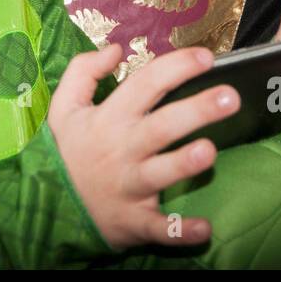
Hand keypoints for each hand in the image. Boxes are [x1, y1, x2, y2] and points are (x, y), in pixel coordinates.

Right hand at [47, 43, 238, 250]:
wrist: (50, 207)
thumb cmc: (69, 152)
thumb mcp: (64, 107)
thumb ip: (83, 71)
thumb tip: (116, 49)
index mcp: (110, 118)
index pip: (146, 84)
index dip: (176, 67)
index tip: (207, 56)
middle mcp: (122, 149)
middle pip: (162, 125)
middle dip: (196, 110)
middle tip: (230, 96)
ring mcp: (129, 186)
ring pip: (160, 173)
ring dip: (184, 163)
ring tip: (209, 151)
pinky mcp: (135, 221)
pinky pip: (159, 228)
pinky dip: (180, 232)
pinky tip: (205, 229)